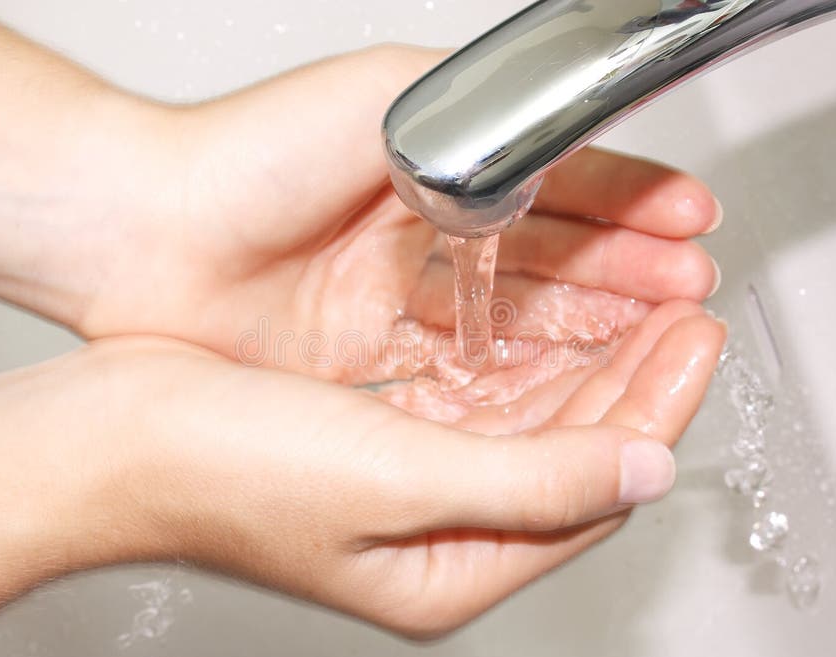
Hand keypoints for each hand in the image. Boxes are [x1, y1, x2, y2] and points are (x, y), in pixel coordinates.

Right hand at [0, 323, 721, 641]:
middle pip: (574, 457)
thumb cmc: (223, 470)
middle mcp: (439, 538)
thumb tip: (642, 472)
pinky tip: (548, 320)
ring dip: (586, 363)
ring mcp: (411, 487)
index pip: (594, 490)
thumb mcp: (396, 478)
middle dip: (633, 383)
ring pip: (535, 424)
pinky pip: (485, 401)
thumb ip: (532, 479)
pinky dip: (526, 360)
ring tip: (634, 307)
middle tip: (681, 314)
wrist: (115, 433)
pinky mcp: (383, 439)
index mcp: (450, 572)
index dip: (655, 410)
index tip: (692, 341)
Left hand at [67, 45, 721, 384]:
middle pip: (545, 263)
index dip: (628, 208)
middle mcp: (417, 238)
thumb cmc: (250, 156)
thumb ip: (485, 124)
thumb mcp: (393, 100)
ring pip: (512, 323)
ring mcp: (391, 303)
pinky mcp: (363, 361)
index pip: (556, 191)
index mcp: (433, 168)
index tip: (689, 225)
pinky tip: (570, 378)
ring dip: (586, 329)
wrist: (145, 236)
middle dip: (625, 275)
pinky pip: (459, 375)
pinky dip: (517, 378)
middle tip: (690, 292)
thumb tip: (563, 148)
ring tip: (655, 335)